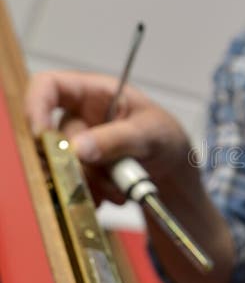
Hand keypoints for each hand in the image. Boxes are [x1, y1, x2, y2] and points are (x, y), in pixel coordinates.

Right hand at [26, 69, 234, 282]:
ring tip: (123, 187)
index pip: (47, 86)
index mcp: (92, 92)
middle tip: (104, 178)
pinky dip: (93, 196)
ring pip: (64, 168)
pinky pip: (72, 187)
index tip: (41, 137)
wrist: (172, 166)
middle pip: (53, 138)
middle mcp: (78, 117)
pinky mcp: (79, 170)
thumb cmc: (164, 136)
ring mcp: (77, 145)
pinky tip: (116, 195)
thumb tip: (78, 150)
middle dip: (77, 164)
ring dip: (92, 184)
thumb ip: (117, 139)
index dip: (35, 107)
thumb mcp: (149, 133)